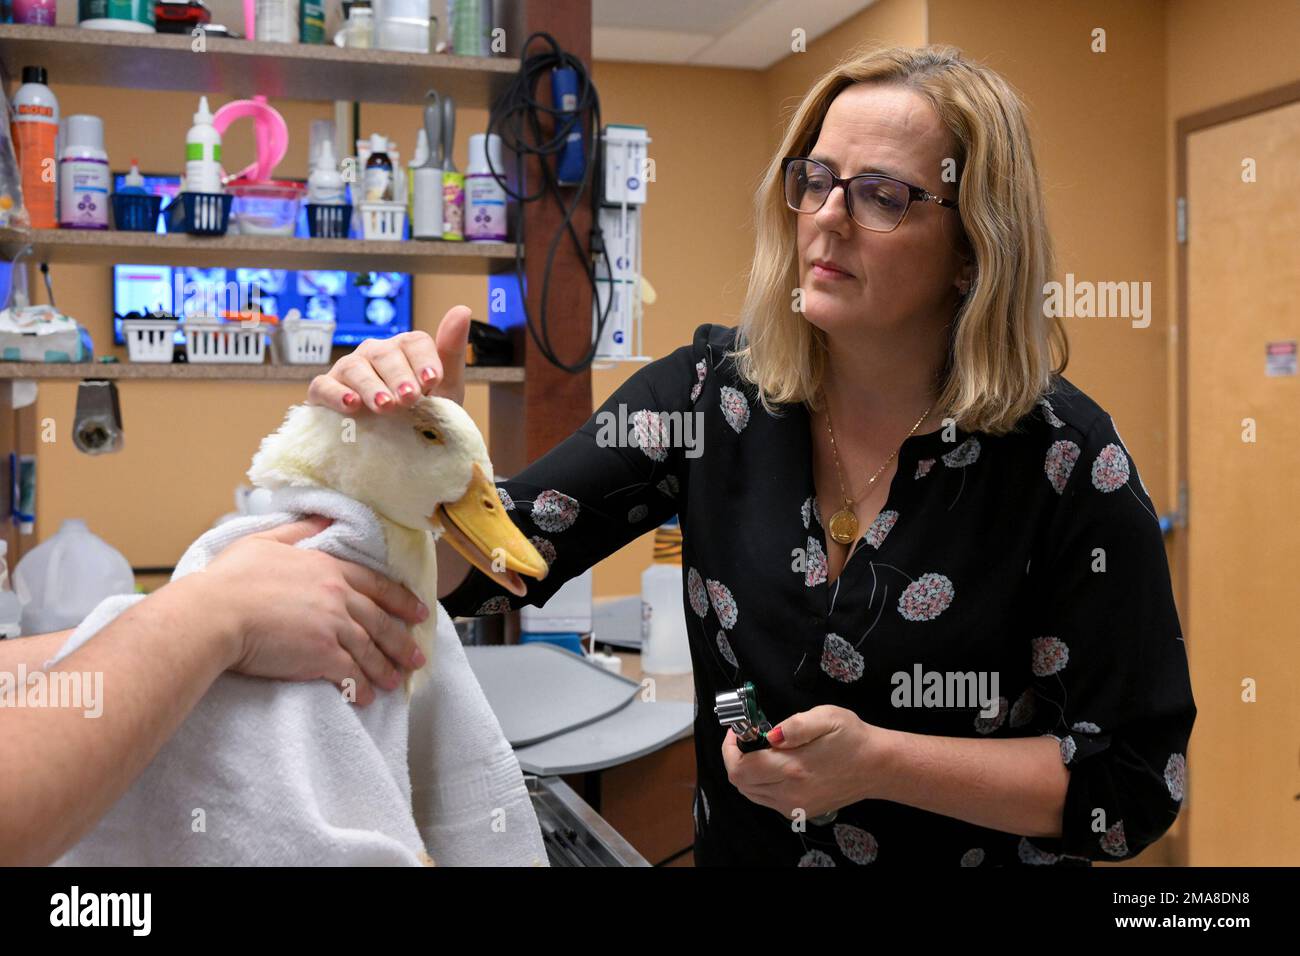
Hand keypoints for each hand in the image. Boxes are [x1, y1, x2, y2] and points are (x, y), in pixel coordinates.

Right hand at [200, 516, 429, 705]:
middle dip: (402, 643)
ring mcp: (333, 626)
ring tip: (396, 682)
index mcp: (329, 568)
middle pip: (381, 622)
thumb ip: (299, 529)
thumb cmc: (231, 578)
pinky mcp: (322, 655)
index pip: (377, 585)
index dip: (401, 601)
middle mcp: (338, 596)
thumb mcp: (266, 540)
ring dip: (386, 669)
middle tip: (417, 657)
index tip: (419, 613)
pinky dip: (362, 687)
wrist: (215, 612)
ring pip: (370, 650)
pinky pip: (351, 674)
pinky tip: (368, 697)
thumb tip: (323, 516)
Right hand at [307, 305, 470, 411]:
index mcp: (406, 350)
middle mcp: (375, 353)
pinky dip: (336, 394)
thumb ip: (451, 352)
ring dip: (370, 386)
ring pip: (355, 367)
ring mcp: (349, 370)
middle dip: (399, 377)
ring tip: (384, 406)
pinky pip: (324, 386)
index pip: (414, 343)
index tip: (432, 381)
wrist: (400, 449)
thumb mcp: (446, 388)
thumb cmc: (423, 413)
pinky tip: (351, 405)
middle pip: (385, 354)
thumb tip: (462, 309)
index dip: (424, 360)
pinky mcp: (326, 390)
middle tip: (409, 399)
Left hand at [721, 705, 890, 820]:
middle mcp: (789, 794)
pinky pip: (766, 800)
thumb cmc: (852, 738)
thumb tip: (771, 736)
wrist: (877, 767)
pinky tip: (774, 766)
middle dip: (736, 758)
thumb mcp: (826, 717)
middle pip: (740, 783)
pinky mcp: (799, 812)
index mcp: (792, 768)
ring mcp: (794, 807)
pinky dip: (760, 783)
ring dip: (747, 772)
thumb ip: (794, 725)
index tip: (738, 732)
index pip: (740, 768)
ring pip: (751, 794)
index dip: (730, 749)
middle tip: (749, 738)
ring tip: (761, 750)